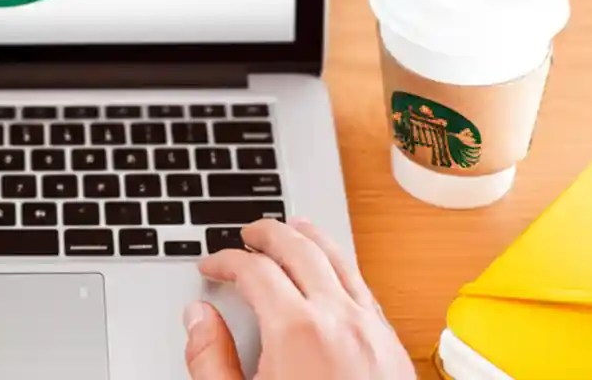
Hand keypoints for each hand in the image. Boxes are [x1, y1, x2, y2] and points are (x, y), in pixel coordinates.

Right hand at [184, 218, 413, 379]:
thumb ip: (211, 362)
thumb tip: (199, 319)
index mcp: (297, 330)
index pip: (253, 270)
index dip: (225, 261)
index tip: (210, 267)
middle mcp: (339, 318)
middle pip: (299, 248)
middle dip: (267, 234)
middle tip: (245, 235)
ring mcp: (372, 328)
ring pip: (339, 258)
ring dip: (309, 238)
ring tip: (292, 229)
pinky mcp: (392, 345)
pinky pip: (364, 285)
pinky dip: (341, 264)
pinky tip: (332, 269)